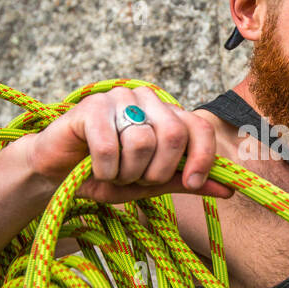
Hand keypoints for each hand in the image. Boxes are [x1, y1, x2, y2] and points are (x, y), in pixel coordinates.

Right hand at [22, 88, 233, 204]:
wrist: (58, 173)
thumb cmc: (106, 175)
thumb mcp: (151, 184)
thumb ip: (187, 182)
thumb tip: (230, 190)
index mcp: (167, 114)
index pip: (200, 127)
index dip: (202, 157)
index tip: (191, 182)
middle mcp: (147, 99)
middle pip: (173, 135)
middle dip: (156, 171)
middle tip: (137, 179)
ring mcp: (119, 97)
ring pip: (142, 142)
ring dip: (126, 172)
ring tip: (112, 172)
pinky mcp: (91, 106)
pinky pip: (109, 146)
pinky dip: (104, 169)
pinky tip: (93, 168)